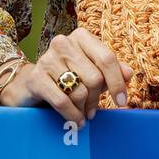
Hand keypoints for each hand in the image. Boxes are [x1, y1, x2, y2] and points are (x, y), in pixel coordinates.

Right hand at [0, 27, 133, 125]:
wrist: (29, 84)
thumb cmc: (68, 76)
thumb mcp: (92, 70)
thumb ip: (112, 70)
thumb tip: (129, 74)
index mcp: (81, 37)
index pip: (107, 59)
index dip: (117, 82)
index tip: (123, 102)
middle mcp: (63, 43)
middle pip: (94, 78)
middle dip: (97, 99)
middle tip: (94, 110)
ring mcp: (47, 59)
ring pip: (79, 91)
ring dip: (84, 108)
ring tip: (84, 114)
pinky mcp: (35, 78)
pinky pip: (62, 101)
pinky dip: (72, 115)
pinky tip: (76, 121)